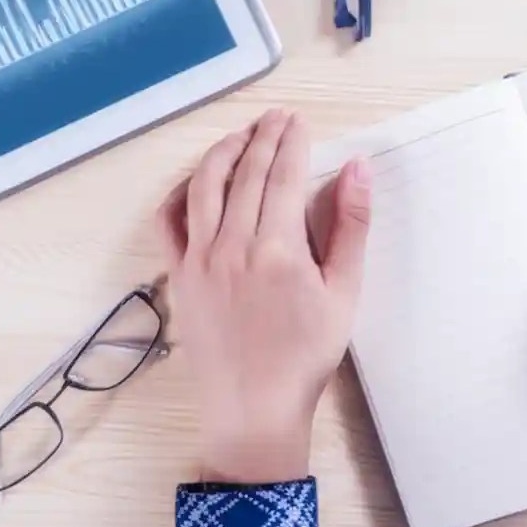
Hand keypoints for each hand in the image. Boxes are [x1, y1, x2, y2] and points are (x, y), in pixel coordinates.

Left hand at [156, 109, 371, 483]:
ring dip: (223, 152)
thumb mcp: (344, 294)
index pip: (283, 175)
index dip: (292, 142)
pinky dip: (181, 192)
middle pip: (246, 172)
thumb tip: (356, 169)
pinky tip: (197, 180)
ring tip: (241, 135)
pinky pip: (169, 220)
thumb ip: (350, 227)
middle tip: (277, 118)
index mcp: (278, 248)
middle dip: (262, 137)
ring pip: (205, 186)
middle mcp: (233, 245)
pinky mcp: (179, 277)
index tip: (299, 122)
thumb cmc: (306, 357)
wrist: (255, 409)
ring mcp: (199, 259)